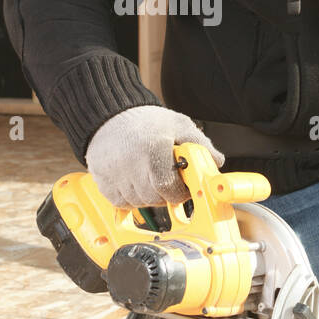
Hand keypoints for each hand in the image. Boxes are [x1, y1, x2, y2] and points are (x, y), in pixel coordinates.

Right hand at [85, 106, 224, 207]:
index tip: (182, 187)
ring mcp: (114, 173)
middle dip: (165, 194)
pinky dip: (130, 197)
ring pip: (138, 202)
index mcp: (153, 149)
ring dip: (148, 196)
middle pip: (153, 198)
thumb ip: (200, 143)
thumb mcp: (178, 124)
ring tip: (149, 176)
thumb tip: (216, 162)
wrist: (110, 116)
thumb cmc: (146, 122)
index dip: (179, 192)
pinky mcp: (102, 180)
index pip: (168, 187)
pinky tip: (134, 181)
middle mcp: (131, 163)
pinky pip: (121, 202)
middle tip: (166, 180)